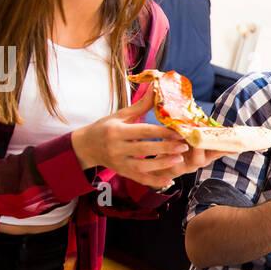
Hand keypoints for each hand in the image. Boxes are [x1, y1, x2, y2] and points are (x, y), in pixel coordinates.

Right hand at [72, 90, 205, 187]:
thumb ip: (141, 105)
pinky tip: (167, 180)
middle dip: (166, 148)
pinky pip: (139, 179)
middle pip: (144, 149)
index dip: (161, 132)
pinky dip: (153, 181)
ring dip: (162, 164)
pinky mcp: (122, 173)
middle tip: (184, 146)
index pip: (143, 131)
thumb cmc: (105, 128)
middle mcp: (116, 148)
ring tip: (179, 159)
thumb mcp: (121, 115)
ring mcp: (119, 163)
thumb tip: (156, 88)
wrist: (86, 146)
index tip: (178, 131)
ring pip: (143, 166)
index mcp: (116, 131)